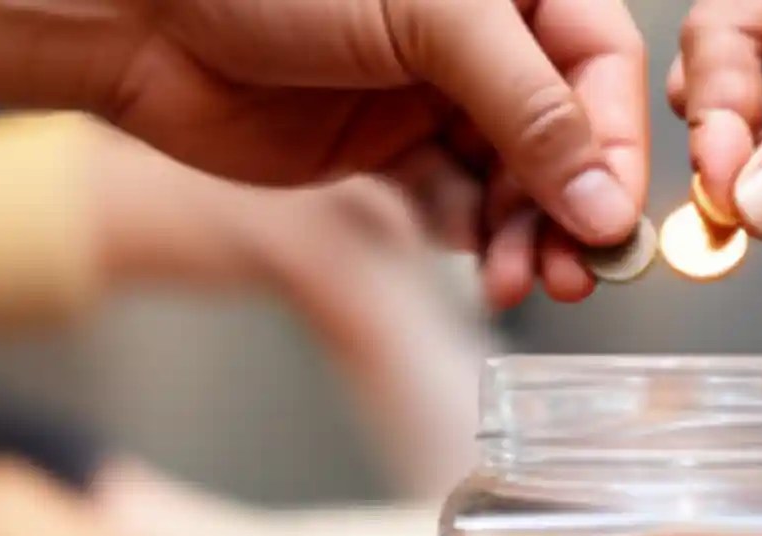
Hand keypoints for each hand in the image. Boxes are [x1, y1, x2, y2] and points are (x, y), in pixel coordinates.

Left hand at [0, 0, 648, 304]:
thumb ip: (527, 106)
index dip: (618, 145)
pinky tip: (472, 257)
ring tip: (515, 282)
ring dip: (522, 236)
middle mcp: (483, 41)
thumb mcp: (430, 20)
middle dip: (570, 208)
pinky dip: (468, 233)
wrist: (143, 19)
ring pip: (511, 178)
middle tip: (573, 273)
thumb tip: (602, 199)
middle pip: (565, 134)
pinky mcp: (389, 146)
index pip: (600, 65)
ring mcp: (435, 95)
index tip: (613, 219)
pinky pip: (451, 200)